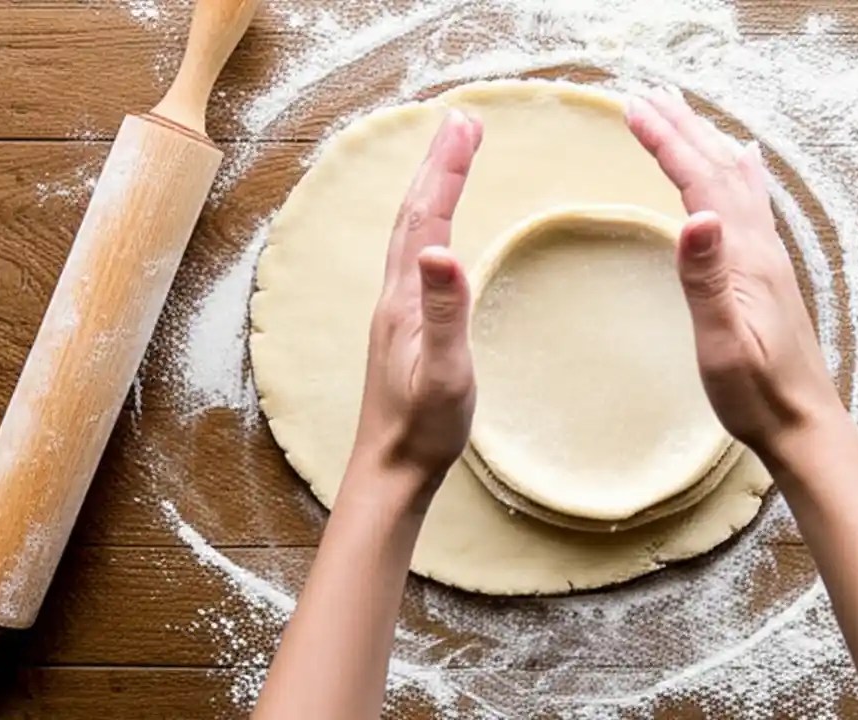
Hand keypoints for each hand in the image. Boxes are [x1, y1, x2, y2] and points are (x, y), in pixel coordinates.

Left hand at [351, 110, 483, 497]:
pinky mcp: (403, 326)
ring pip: (411, 233)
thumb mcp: (445, 372)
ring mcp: (396, 311)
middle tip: (462, 122)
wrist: (391, 469)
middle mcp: (394, 296)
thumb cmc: (424, 429)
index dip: (447, 170)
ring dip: (432, 189)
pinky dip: (429, 224)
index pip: (427, 220)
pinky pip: (415, 256)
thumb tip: (442, 251)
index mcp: (405, 300)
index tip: (466, 126)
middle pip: (414, 215)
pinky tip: (438, 232)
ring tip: (451, 158)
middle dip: (438, 164)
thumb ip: (444, 312)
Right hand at [625, 90, 843, 460]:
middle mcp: (760, 247)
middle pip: (719, 169)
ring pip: (735, 180)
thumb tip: (695, 215)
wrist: (803, 424)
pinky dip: (739, 170)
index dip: (667, 142)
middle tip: (646, 95)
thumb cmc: (756, 394)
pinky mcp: (767, 273)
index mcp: (745, 258)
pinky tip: (745, 161)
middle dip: (682, 128)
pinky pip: (750, 202)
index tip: (632, 109)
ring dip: (705, 142)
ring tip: (681, 112)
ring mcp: (768, 258)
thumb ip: (707, 280)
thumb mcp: (722, 343)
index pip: (700, 182)